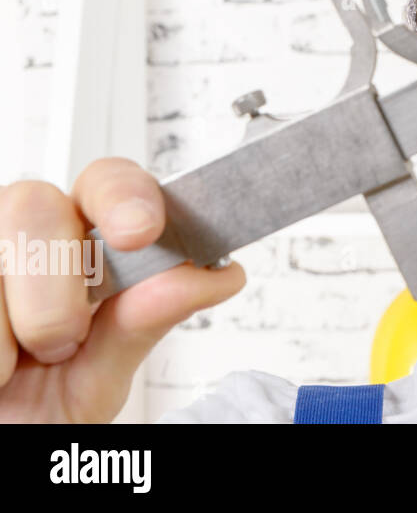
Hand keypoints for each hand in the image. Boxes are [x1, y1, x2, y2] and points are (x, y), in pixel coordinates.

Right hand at [0, 158, 245, 422]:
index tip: (142, 232)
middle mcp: (24, 235)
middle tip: (64, 343)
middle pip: (37, 204)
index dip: (125, 196)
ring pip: (0, 254)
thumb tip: (219, 276)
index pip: (108, 182)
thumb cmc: (38, 409)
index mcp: (79, 244)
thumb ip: (143, 325)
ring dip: (18, 324)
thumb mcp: (97, 378)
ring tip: (17, 365)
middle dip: (56, 283)